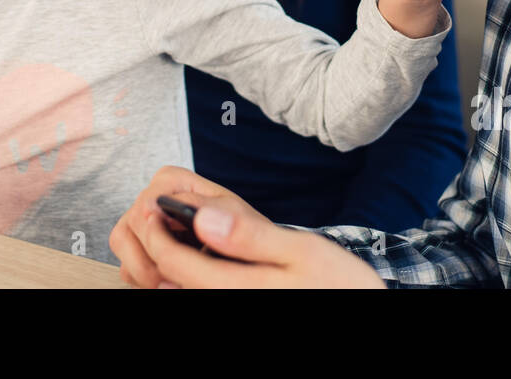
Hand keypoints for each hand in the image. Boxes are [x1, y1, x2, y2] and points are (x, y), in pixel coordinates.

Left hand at [109, 166, 385, 287]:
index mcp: (234, 288)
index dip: (156, 230)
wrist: (356, 305)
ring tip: (170, 237)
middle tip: (154, 216)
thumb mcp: (301, 249)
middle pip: (168, 280)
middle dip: (155, 247)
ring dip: (166, 266)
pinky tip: (197, 263)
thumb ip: (248, 234)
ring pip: (180, 289)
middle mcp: (224, 302)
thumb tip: (202, 216)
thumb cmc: (337, 284)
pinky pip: (198, 293)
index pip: (171, 262)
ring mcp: (231, 305)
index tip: (154, 205)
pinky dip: (185, 278)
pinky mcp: (237, 304)